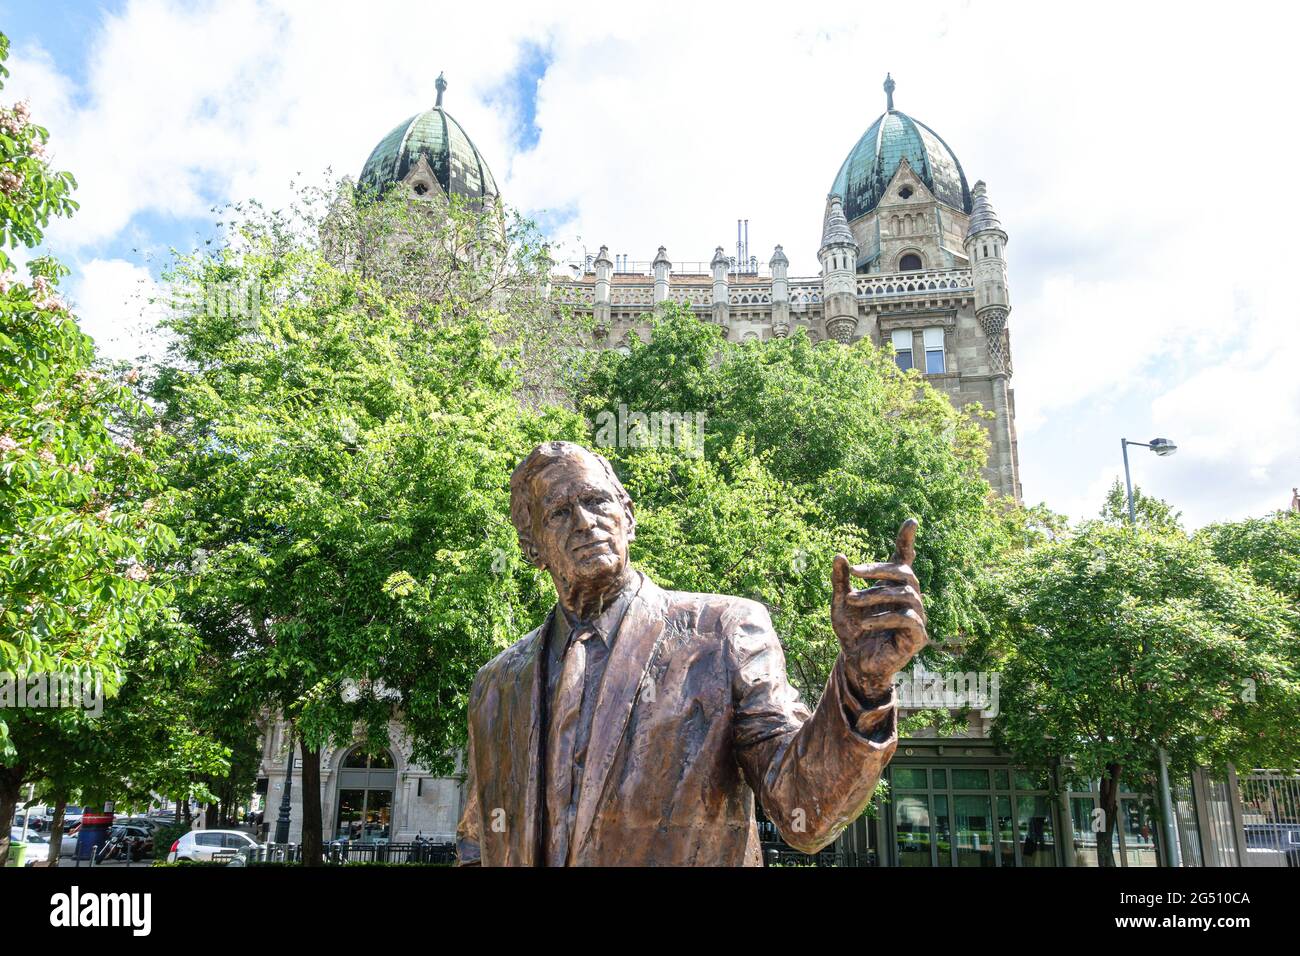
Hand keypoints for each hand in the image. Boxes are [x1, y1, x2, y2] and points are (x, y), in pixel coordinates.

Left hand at [831, 519, 928, 699]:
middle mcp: (909, 598)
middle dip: (879, 569)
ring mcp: (916, 617)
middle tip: (856, 571)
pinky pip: (907, 619)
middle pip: (905, 572)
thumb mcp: (841, 603)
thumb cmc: (852, 632)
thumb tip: (839, 555)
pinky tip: (865, 623)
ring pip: (905, 595)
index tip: (911, 521)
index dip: (907, 541)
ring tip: (853, 601)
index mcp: (892, 587)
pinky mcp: (918, 637)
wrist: (855, 663)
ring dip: (875, 595)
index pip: (904, 559)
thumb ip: (841, 581)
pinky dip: (884, 617)